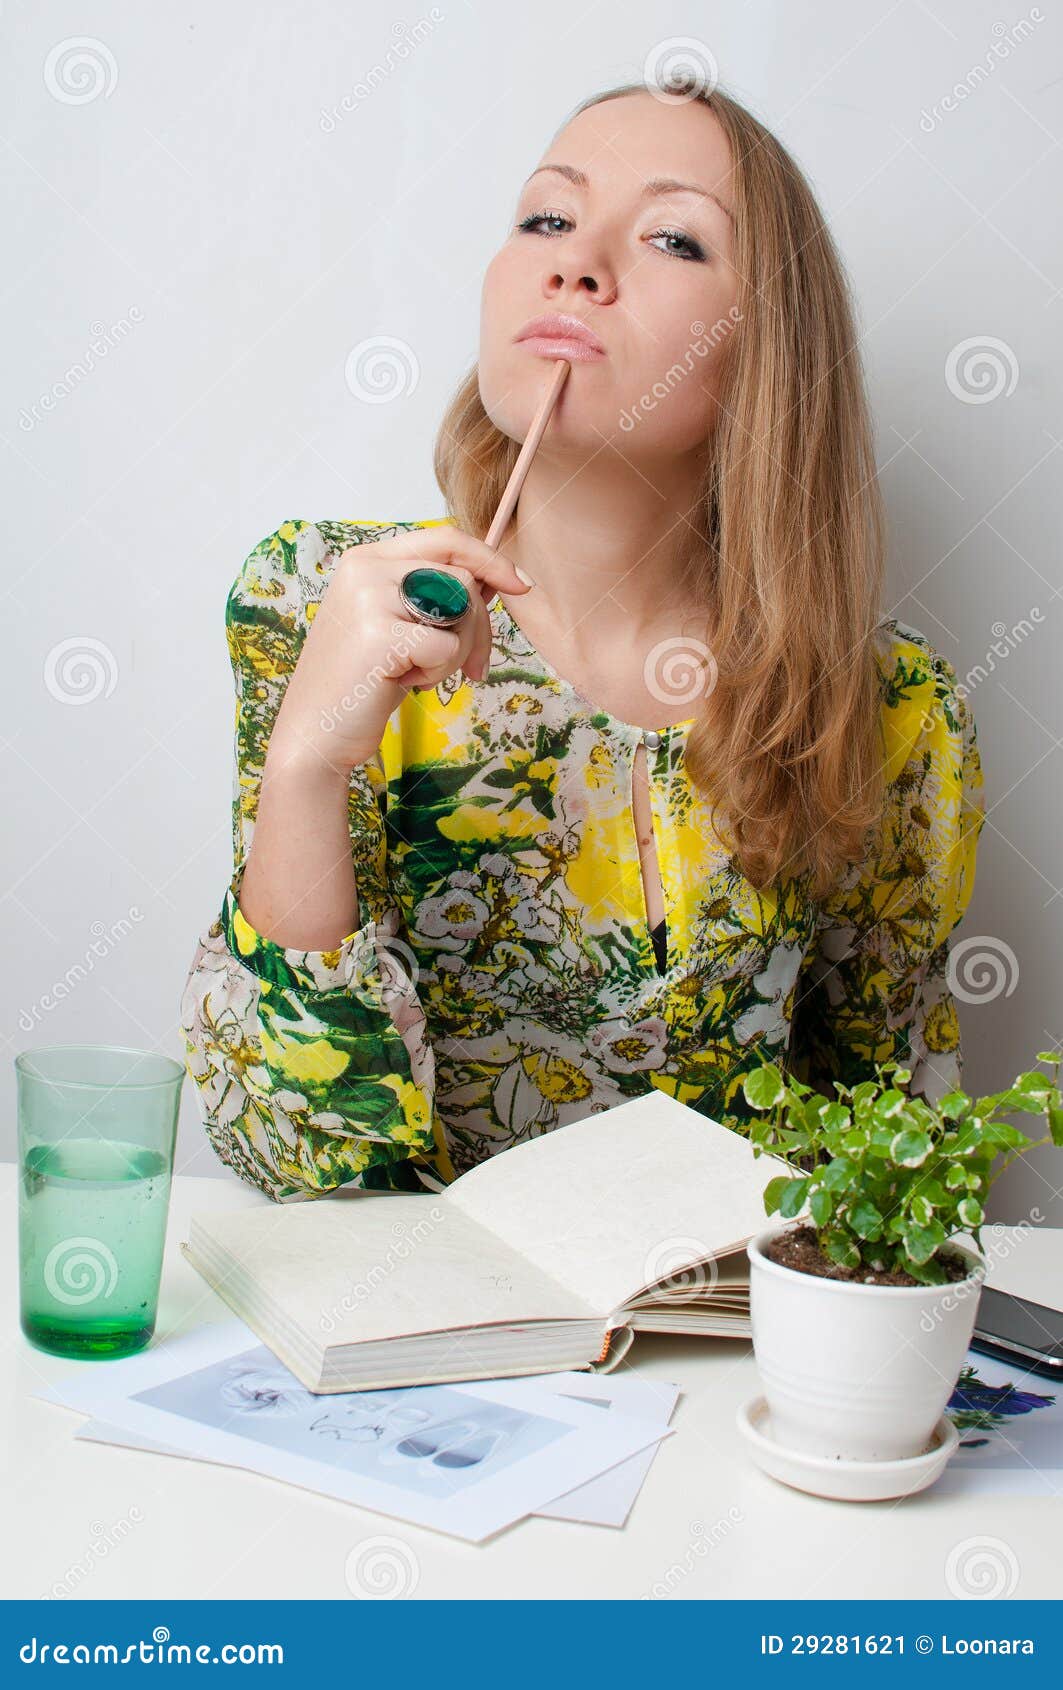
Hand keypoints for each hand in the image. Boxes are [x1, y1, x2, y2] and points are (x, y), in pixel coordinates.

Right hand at [269, 526, 530, 774]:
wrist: (314, 732)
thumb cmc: (359, 683)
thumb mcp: (395, 625)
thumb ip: (433, 595)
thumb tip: (496, 579)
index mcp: (366, 559)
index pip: (444, 539)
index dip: (488, 559)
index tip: (519, 584)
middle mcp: (365, 568)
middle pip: (461, 576)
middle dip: (479, 625)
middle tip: (473, 667)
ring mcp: (370, 597)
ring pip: (461, 607)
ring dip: (457, 650)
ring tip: (420, 673)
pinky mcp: (381, 633)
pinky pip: (448, 646)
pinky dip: (439, 672)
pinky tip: (405, 684)